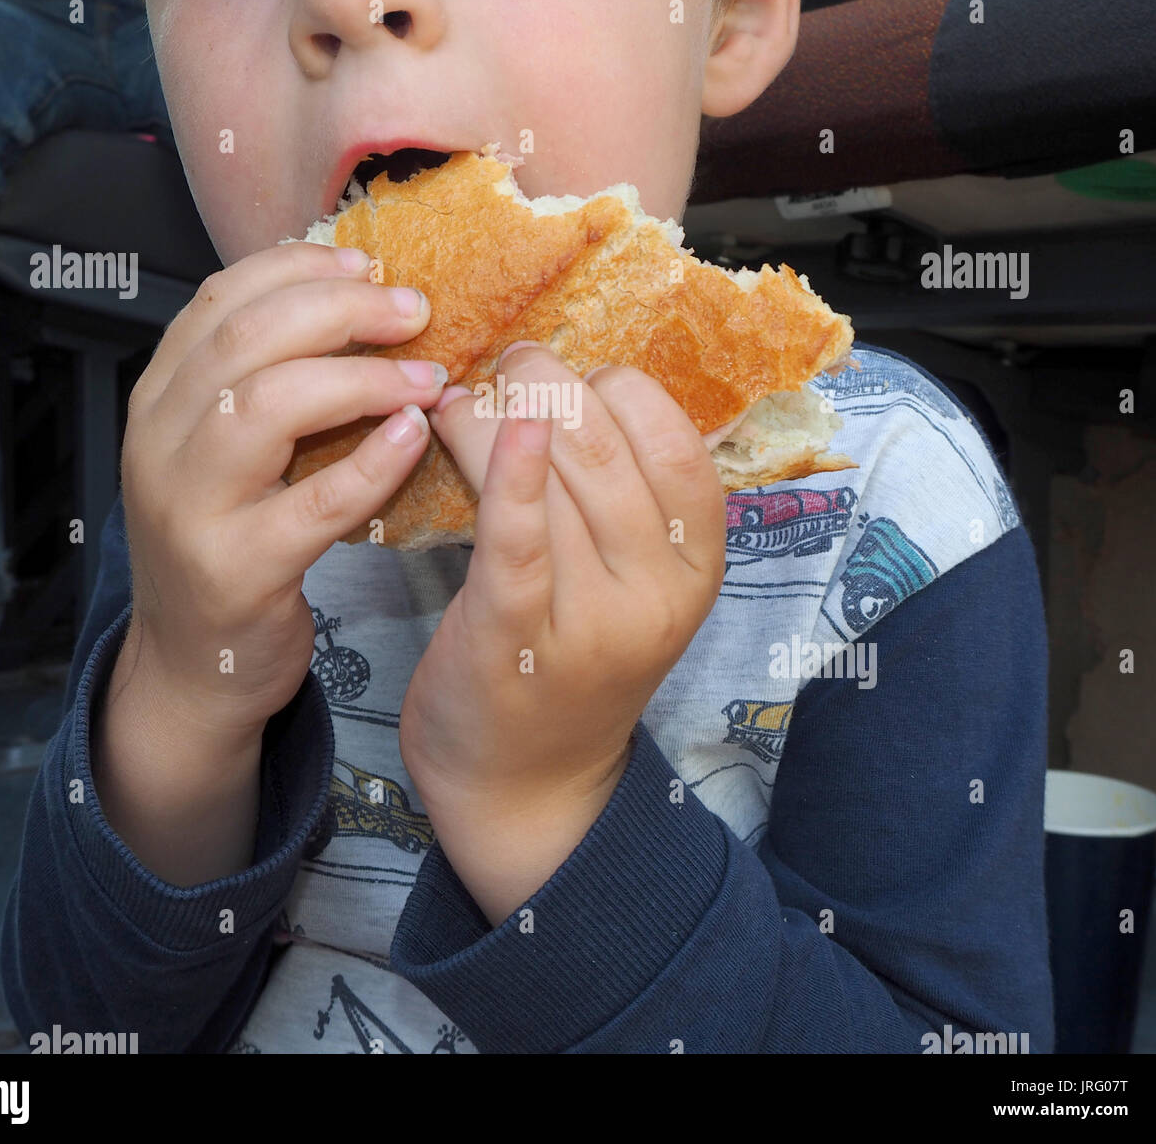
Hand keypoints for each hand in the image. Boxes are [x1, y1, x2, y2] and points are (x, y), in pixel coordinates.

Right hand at [117, 241, 446, 737]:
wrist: (192, 666)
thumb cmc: (228, 543)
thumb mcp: (225, 452)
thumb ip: (267, 380)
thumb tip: (356, 300)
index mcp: (159, 399)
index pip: (218, 300)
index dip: (298, 269)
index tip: (369, 262)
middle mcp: (159, 443)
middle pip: (246, 338)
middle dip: (341, 309)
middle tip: (414, 310)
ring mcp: (189, 508)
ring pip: (269, 405)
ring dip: (361, 378)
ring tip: (427, 376)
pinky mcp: (235, 570)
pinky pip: (314, 503)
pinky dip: (372, 462)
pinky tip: (414, 435)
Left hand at [398, 342, 725, 815]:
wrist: (525, 788)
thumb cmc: (571, 664)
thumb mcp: (631, 586)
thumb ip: (623, 502)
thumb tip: (571, 385)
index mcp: (698, 565)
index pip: (675, 440)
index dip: (616, 388)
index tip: (565, 379)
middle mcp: (660, 591)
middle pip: (611, 446)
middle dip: (549, 381)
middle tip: (504, 368)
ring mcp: (593, 620)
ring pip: (556, 474)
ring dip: (497, 413)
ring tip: (457, 398)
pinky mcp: (516, 638)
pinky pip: (517, 536)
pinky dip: (503, 470)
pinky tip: (479, 421)